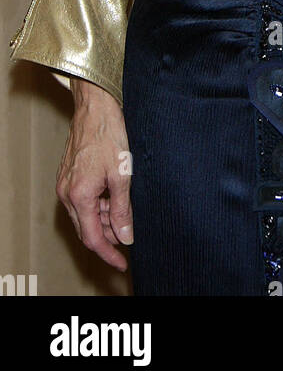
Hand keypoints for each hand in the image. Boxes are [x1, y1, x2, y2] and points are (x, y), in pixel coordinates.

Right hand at [57, 78, 133, 270]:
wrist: (95, 108)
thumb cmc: (109, 135)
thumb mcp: (122, 174)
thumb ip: (122, 208)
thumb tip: (125, 236)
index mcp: (79, 196)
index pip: (93, 238)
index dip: (108, 253)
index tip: (122, 263)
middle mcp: (67, 194)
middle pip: (87, 229)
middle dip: (108, 238)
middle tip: (129, 239)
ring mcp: (65, 185)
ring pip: (85, 215)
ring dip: (104, 220)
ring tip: (126, 215)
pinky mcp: (68, 176)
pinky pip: (82, 201)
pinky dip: (98, 206)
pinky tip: (114, 200)